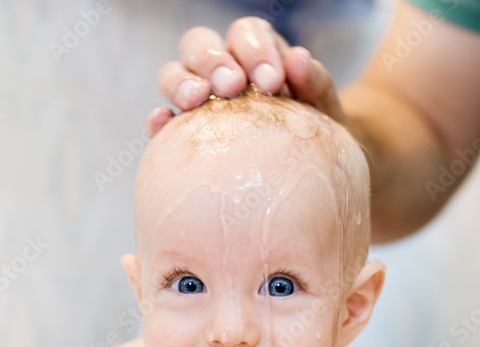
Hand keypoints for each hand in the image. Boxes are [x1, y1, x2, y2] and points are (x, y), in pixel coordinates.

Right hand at [147, 17, 344, 134]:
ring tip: (196, 100)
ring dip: (181, 82)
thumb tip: (299, 59)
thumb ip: (316, 83)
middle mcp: (220, 68)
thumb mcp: (322, 111)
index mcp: (255, 53)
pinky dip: (157, 119)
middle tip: (231, 86)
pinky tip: (162, 123)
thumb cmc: (311, 137)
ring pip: (172, 72)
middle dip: (214, 60)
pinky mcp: (177, 133)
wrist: (299, 180)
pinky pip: (158, 120)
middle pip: (200, 43)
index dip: (255, 49)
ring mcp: (194, 98)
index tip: (270, 80)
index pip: (247, 33)